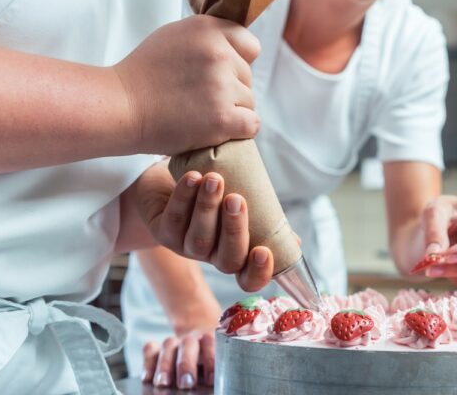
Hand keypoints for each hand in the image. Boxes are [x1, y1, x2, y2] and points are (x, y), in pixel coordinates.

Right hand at [113, 15, 260, 154]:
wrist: (120, 107)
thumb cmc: (142, 76)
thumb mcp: (174, 37)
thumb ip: (207, 39)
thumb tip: (235, 49)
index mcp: (208, 30)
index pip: (250, 45)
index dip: (238, 61)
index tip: (219, 73)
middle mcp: (219, 53)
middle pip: (248, 77)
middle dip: (231, 88)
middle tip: (198, 97)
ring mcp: (222, 86)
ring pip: (249, 102)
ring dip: (232, 111)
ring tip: (199, 114)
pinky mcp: (223, 117)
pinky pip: (252, 124)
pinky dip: (238, 131)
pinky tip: (216, 130)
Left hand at [135, 161, 273, 291]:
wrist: (170, 180)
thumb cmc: (216, 195)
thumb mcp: (245, 207)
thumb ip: (267, 221)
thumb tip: (295, 243)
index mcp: (236, 254)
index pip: (249, 280)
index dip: (258, 272)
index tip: (264, 251)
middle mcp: (212, 256)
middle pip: (226, 259)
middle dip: (234, 230)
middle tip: (237, 200)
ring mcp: (185, 247)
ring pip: (199, 238)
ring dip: (207, 208)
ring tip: (215, 179)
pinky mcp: (162, 232)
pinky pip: (174, 219)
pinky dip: (184, 197)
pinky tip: (193, 177)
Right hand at [142, 331, 215, 389]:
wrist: (200, 343)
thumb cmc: (211, 360)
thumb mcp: (218, 362)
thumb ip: (215, 371)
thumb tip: (213, 385)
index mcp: (210, 339)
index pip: (211, 343)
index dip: (210, 360)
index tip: (210, 379)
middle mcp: (192, 339)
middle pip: (188, 344)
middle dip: (186, 364)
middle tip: (186, 384)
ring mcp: (174, 342)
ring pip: (168, 346)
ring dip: (165, 365)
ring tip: (163, 383)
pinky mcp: (158, 348)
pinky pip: (150, 349)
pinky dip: (148, 362)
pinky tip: (147, 378)